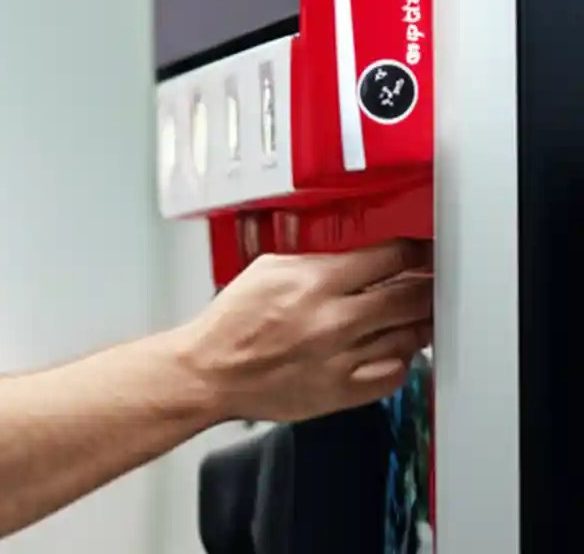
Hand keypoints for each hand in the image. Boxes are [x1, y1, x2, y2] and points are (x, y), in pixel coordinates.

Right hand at [179, 239, 433, 423]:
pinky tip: (390, 350)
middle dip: (428, 287)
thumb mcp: (269, 269)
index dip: (417, 252)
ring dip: (417, 324)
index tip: (423, 254)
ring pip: (410, 337)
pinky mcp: (342, 392)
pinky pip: (395, 374)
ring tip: (413, 315)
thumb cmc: (233, 323)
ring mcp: (341, 358)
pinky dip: (400, 360)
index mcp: (314, 282)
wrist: (210, 372)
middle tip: (432, 283)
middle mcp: (333, 320)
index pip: (392, 257)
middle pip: (412, 297)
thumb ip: (317, 259)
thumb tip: (358, 254)